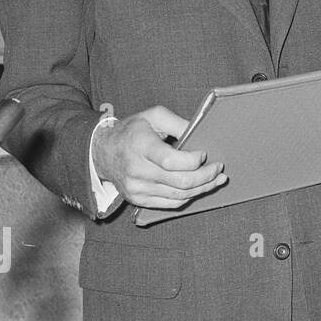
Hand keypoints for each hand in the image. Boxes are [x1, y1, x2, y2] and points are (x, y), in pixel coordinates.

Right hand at [91, 105, 226, 209]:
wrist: (101, 153)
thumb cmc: (131, 131)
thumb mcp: (153, 116)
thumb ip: (177, 123)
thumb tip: (201, 132)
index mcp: (141, 147)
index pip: (171, 161)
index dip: (193, 161)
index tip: (204, 154)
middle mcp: (137, 171)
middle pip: (180, 182)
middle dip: (206, 176)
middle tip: (219, 169)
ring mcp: (137, 189)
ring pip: (179, 195)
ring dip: (203, 189)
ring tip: (217, 180)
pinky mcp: (138, 200)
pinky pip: (171, 204)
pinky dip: (189, 197)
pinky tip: (200, 189)